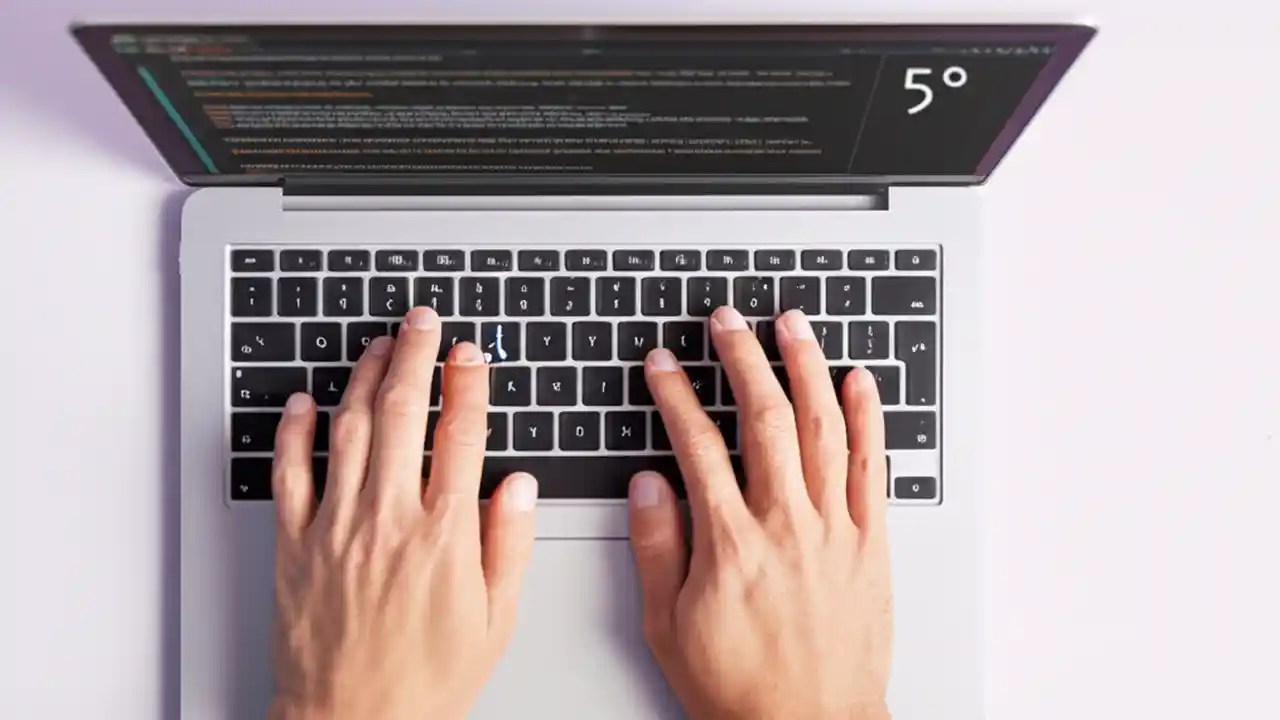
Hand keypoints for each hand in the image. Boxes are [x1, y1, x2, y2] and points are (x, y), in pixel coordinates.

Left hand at [268, 307, 537, 719]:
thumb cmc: (425, 682)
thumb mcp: (495, 620)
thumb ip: (509, 544)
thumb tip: (517, 484)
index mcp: (443, 535)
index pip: (461, 434)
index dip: (468, 383)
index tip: (471, 354)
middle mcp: (388, 519)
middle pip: (401, 413)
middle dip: (415, 355)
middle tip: (422, 322)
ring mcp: (336, 527)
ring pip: (347, 429)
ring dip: (363, 377)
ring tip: (378, 345)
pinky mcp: (294, 544)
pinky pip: (289, 473)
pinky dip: (294, 431)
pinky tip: (306, 402)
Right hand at [629, 307, 892, 719]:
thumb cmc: (741, 687)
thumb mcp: (669, 626)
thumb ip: (657, 549)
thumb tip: (648, 486)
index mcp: (732, 543)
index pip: (696, 444)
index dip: (675, 394)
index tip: (662, 364)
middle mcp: (787, 525)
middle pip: (764, 419)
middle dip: (741, 358)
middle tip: (727, 322)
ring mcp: (835, 530)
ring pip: (822, 428)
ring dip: (805, 368)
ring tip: (791, 325)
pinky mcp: (871, 543)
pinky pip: (871, 467)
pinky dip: (867, 418)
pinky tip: (858, 382)